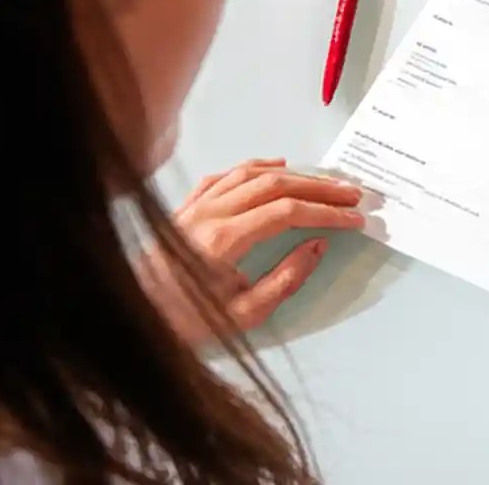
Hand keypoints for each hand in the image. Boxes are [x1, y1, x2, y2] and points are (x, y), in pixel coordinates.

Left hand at [139, 158, 370, 346]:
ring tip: (324, 181)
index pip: (288, 212)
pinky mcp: (185, 207)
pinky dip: (255, 166)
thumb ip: (285, 279)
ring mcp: (194, 205)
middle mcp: (209, 213)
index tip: (354, 219)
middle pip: (275, 185)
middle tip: (352, 194)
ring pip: (252, 174)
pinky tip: (276, 166)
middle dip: (320, 187)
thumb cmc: (187, 322)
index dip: (326, 212)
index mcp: (224, 239)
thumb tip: (317, 245)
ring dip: (295, 174)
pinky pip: (225, 176)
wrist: (134, 318)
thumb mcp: (243, 315)